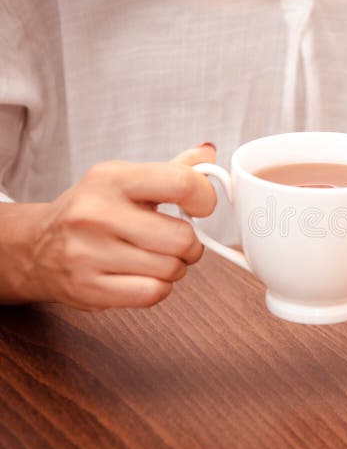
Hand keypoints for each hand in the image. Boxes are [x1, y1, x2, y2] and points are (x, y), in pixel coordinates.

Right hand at [1, 144, 216, 309]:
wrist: (35, 247)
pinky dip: (158, 288)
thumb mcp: (125, 180)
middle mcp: (96, 213)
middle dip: (191, 245)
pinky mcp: (88, 288)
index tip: (201, 207)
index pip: (182, 183)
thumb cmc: (91, 211)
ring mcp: (89, 253)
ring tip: (156, 258)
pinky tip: (143, 276)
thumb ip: (172, 169)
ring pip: (171, 269)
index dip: (205, 199)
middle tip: (179, 242)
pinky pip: (153, 294)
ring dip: (175, 268)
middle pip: (182, 238)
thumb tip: (209, 154)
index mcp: (111, 178)